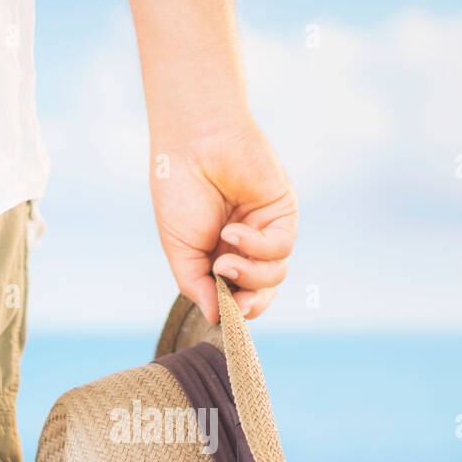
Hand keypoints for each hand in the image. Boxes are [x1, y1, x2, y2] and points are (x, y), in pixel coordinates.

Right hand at [149, 114, 296, 323]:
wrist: (192, 142)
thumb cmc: (179, 190)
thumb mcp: (180, 249)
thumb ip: (197, 286)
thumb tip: (217, 318)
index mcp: (219, 257)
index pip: (237, 297)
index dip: (234, 311)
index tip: (222, 313)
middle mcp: (245, 247)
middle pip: (262, 292)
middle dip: (251, 304)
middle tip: (235, 303)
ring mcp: (265, 230)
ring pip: (275, 275)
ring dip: (251, 276)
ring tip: (225, 262)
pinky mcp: (282, 212)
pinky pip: (281, 247)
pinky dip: (256, 247)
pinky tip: (233, 231)